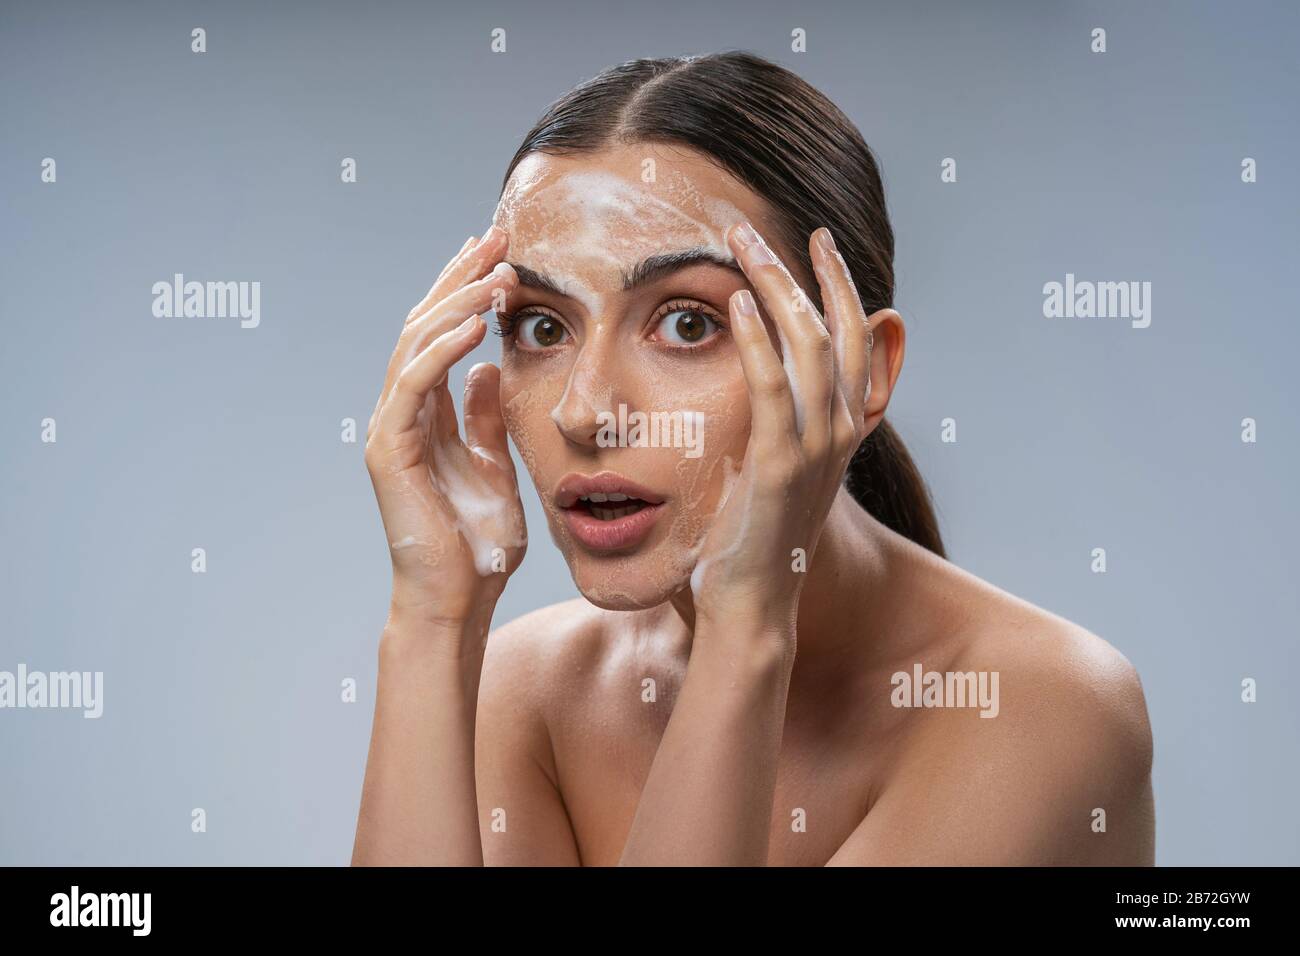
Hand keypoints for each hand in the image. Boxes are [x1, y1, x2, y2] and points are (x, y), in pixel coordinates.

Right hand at [365, 225, 526, 627]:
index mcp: (427, 416)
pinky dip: (442, 350)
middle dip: (459, 278)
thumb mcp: (494, 466)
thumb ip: (486, 418)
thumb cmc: (478, 544)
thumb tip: (491, 368)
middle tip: (496, 236)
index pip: (441, 336)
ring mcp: (390, 431)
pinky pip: (414, 386)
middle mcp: (401, 415)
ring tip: (495, 270)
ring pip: (414, 345)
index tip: (499, 253)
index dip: (465, 290)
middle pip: (423, 327)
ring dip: (455, 301)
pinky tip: (476, 321)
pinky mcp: (389, 452)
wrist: (459, 600)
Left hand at [688, 222, 874, 639]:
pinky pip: (772, 387)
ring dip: (772, 286)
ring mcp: (817, 449)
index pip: (853, 337)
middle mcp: (842, 432)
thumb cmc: (752, 535)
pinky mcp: (780, 467)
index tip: (814, 239)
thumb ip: (778, 416)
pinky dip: (754, 341)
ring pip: (807, 345)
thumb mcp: (775, 465)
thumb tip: (759, 370)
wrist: (752, 603)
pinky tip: (731, 304)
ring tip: (739, 245)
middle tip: (755, 227)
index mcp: (844, 427)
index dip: (838, 283)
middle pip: (835, 328)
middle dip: (801, 269)